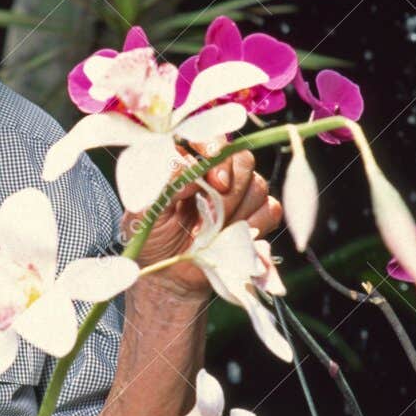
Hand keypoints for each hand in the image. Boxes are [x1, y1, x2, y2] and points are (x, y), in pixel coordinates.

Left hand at [124, 150, 281, 301]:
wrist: (170, 278)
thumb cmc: (151, 240)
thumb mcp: (144, 211)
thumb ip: (164, 186)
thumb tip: (193, 175)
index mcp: (187, 162)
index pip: (209, 137)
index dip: (216, 151)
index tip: (213, 179)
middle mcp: (215, 173)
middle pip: (242, 158)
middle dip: (230, 186)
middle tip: (211, 212)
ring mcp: (239, 195)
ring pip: (258, 184)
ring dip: (237, 211)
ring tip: (213, 231)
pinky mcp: (256, 218)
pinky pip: (271, 209)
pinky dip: (255, 225)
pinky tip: (232, 237)